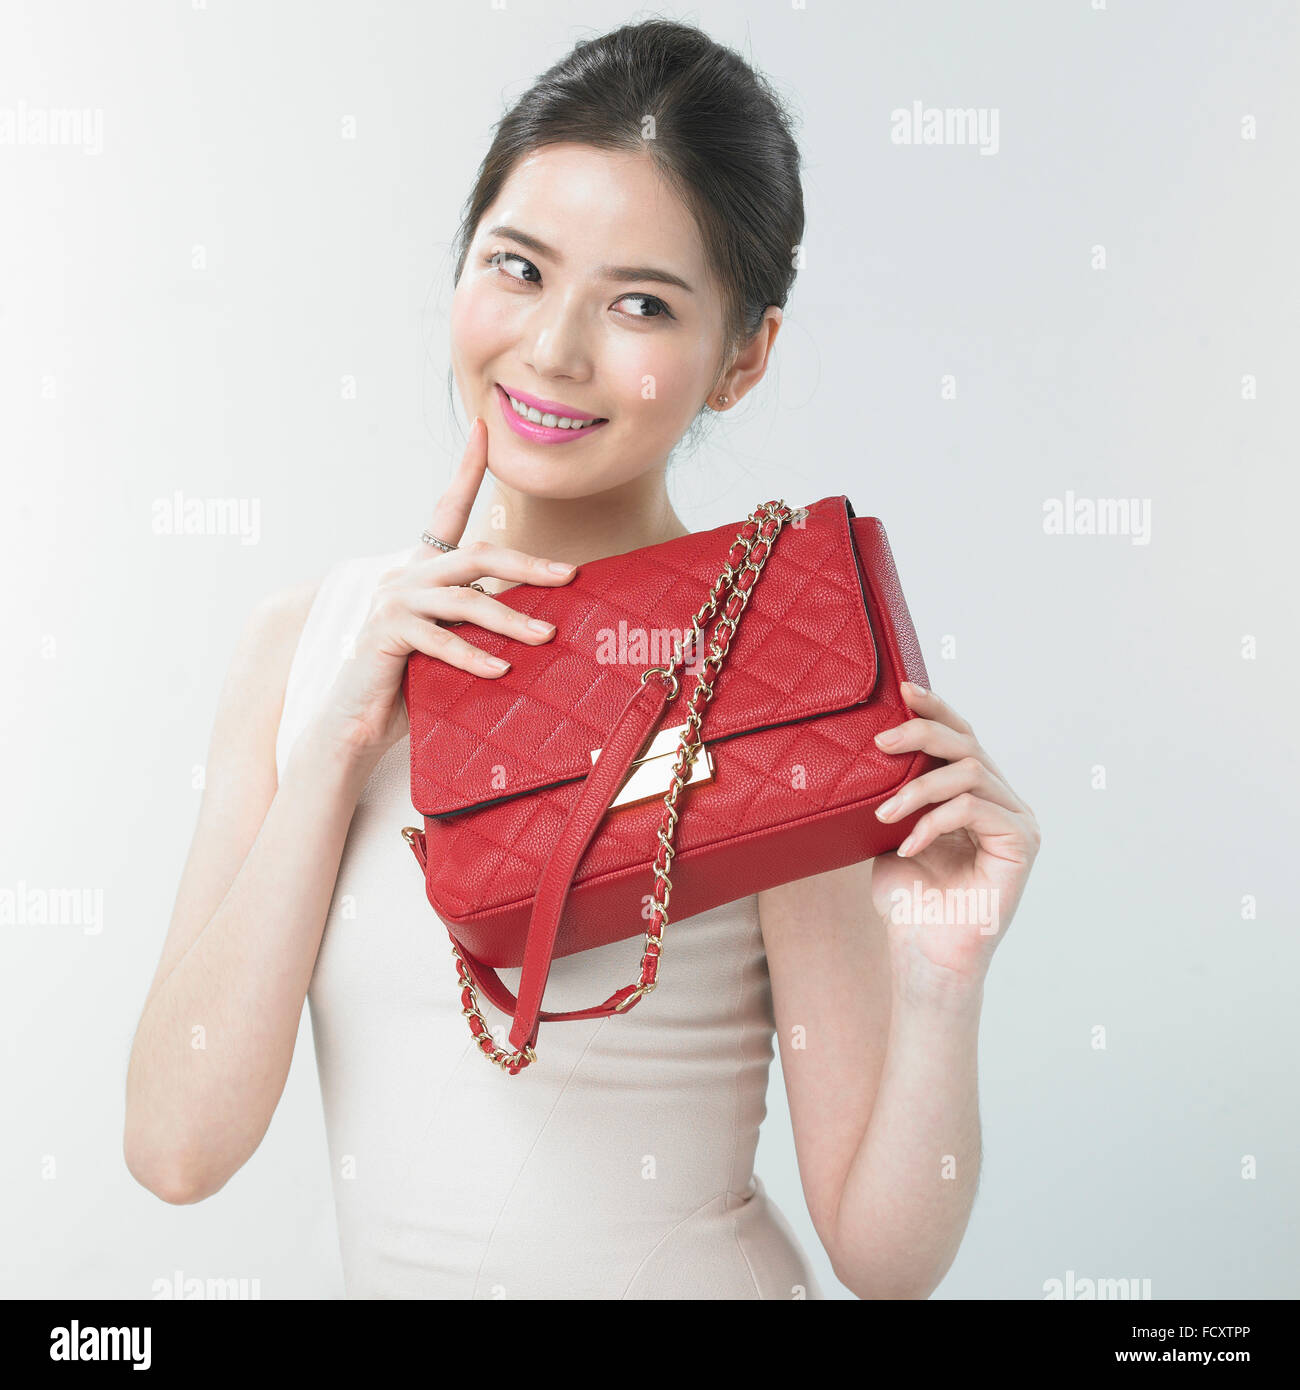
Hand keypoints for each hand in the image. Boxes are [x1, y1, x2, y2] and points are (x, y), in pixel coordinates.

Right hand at [312, 417, 578, 765]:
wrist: (352, 725)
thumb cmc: (408, 689)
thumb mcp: (450, 648)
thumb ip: (477, 624)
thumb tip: (540, 620)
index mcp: (420, 573)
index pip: (446, 511)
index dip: (465, 469)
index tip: (482, 428)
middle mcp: (404, 578)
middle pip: (474, 555)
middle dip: (526, 563)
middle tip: (570, 574)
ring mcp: (391, 603)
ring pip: (464, 599)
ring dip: (510, 617)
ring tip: (546, 636)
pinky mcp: (383, 634)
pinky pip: (439, 640)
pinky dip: (473, 655)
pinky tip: (500, 669)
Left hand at [869, 682, 1040, 992]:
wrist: (923, 954)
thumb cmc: (909, 900)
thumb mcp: (890, 833)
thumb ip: (893, 793)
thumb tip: (868, 750)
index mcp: (975, 793)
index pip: (961, 737)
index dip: (936, 709)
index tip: (904, 690)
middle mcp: (1002, 801)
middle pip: (968, 744)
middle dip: (922, 733)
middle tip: (881, 741)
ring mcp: (1017, 822)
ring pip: (972, 772)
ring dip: (919, 787)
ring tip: (883, 814)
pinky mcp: (1021, 845)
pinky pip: (977, 809)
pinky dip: (935, 821)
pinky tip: (908, 845)